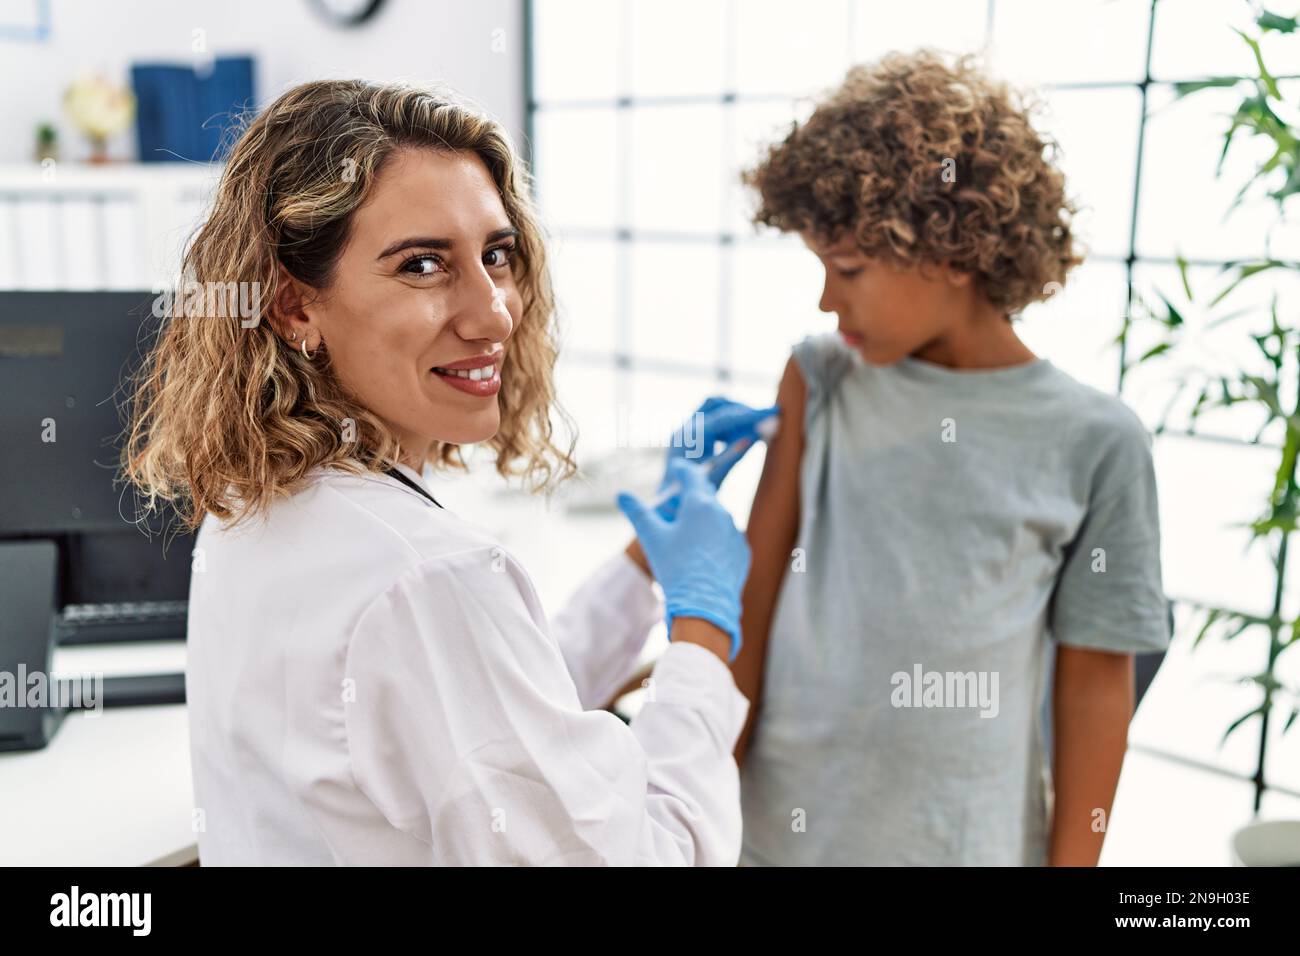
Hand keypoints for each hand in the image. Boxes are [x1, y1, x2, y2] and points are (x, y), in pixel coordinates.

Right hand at [617, 458, 750, 661]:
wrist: (705, 606)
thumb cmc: (676, 568)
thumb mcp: (652, 537)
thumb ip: (638, 512)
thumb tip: (621, 495)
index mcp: (700, 504)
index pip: (692, 476)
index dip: (683, 470)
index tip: (677, 468)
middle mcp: (722, 514)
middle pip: (707, 495)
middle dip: (694, 492)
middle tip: (682, 493)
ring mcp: (735, 534)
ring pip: (719, 518)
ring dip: (706, 518)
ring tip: (690, 529)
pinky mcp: (742, 553)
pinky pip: (728, 539)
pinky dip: (716, 539)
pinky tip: (704, 553)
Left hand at [658, 397, 779, 518]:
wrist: (669, 505)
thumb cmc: (692, 494)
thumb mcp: (718, 474)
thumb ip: (736, 452)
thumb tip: (758, 433)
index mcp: (691, 438)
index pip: (726, 417)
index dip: (752, 414)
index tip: (774, 411)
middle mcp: (685, 429)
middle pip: (718, 405)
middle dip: (742, 410)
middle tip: (765, 421)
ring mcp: (685, 430)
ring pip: (714, 408)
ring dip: (734, 415)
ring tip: (752, 431)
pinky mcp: (689, 435)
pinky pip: (711, 419)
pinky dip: (727, 424)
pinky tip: (737, 438)